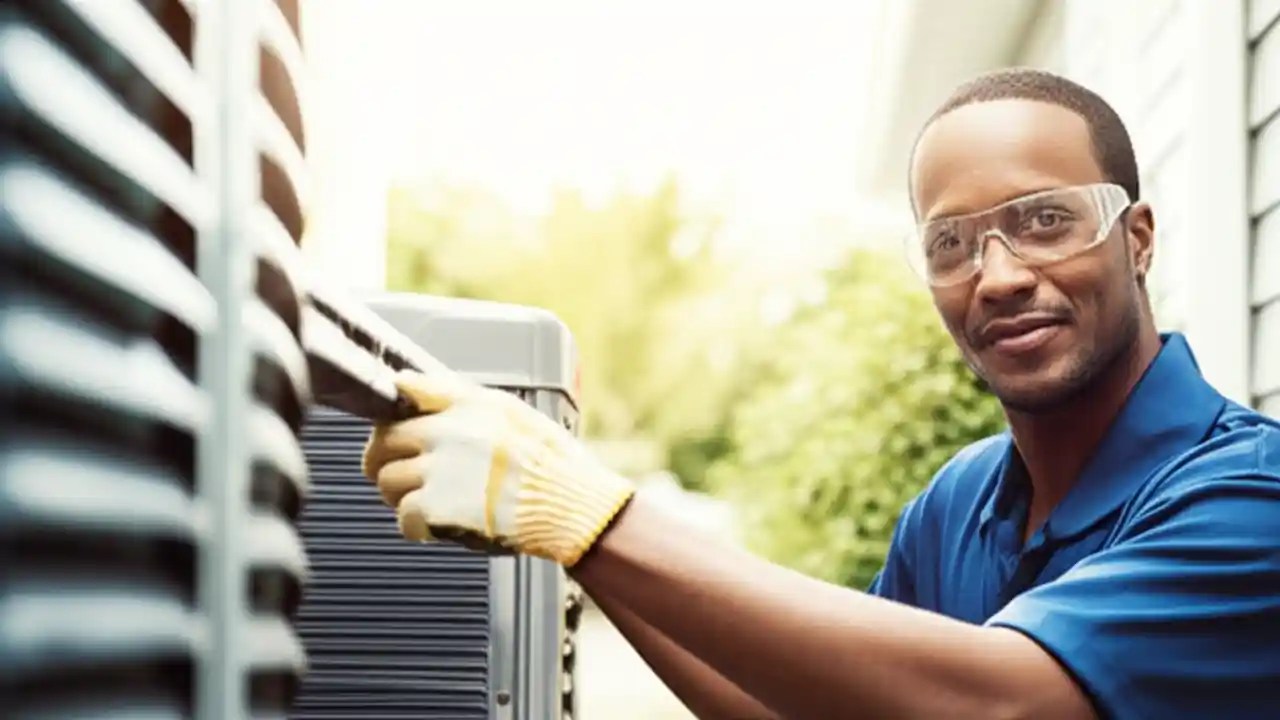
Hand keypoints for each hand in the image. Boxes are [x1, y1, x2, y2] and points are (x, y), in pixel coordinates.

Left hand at [361, 367, 635, 565]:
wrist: (572, 507)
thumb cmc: (553, 465)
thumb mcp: (514, 411)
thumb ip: (464, 397)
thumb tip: (415, 385)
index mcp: (468, 405)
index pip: (406, 390)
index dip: (393, 413)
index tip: (393, 430)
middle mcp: (447, 431)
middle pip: (382, 441)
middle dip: (384, 460)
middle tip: (400, 474)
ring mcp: (438, 470)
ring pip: (387, 482)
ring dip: (401, 495)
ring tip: (430, 501)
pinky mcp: (436, 508)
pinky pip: (403, 518)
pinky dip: (417, 527)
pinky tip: (440, 524)